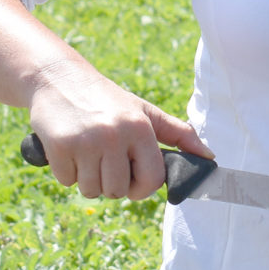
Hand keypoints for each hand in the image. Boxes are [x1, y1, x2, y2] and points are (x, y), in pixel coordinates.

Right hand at [26, 60, 210, 202]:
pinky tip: (69, 149)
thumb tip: (210, 157)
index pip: (151, 180)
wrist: (59, 78)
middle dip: (111, 183)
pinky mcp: (58, 146)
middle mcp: (114, 135)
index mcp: (140, 128)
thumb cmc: (107, 100)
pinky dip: (67, 172)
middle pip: (118, 191)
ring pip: (92, 190)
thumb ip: (178, 134)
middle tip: (104, 159)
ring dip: (88, 179)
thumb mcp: (144, 111)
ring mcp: (85, 142)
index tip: (133, 178)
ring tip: (87, 152)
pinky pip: (67, 181)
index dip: (142, 187)